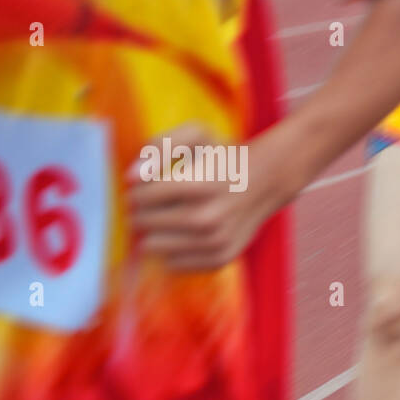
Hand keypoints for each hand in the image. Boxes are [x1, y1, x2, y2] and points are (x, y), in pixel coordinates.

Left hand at [126, 125, 288, 272]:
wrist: (268, 181)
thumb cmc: (225, 156)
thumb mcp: (196, 135)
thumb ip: (160, 146)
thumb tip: (131, 177)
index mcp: (200, 185)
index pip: (142, 196)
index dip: (136, 191)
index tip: (144, 187)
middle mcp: (208, 218)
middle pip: (145, 222)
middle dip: (141, 212)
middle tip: (153, 204)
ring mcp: (216, 241)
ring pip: (155, 246)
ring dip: (152, 232)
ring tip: (163, 220)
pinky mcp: (221, 257)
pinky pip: (175, 264)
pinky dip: (170, 251)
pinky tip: (179, 236)